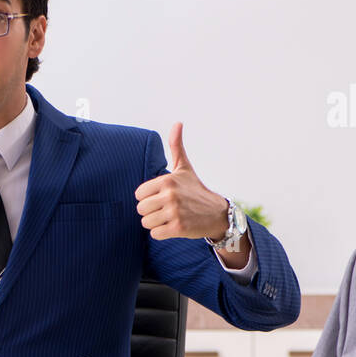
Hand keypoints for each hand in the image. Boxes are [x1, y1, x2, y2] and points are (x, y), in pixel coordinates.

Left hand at [134, 123, 229, 240]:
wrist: (216, 213)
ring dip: (155, 223)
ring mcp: (174, 212)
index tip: (161, 197)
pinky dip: (161, 233)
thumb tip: (178, 122)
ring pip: (146, 223)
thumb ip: (176, 146)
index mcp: (167, 180)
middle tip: (165, 209)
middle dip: (150, 212)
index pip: (139, 194)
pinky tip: (173, 226)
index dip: (148, 198)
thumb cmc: (195, 189)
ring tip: (169, 217)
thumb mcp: (184, 167)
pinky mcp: (178, 228)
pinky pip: (155, 234)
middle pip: (141, 209)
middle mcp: (170, 195)